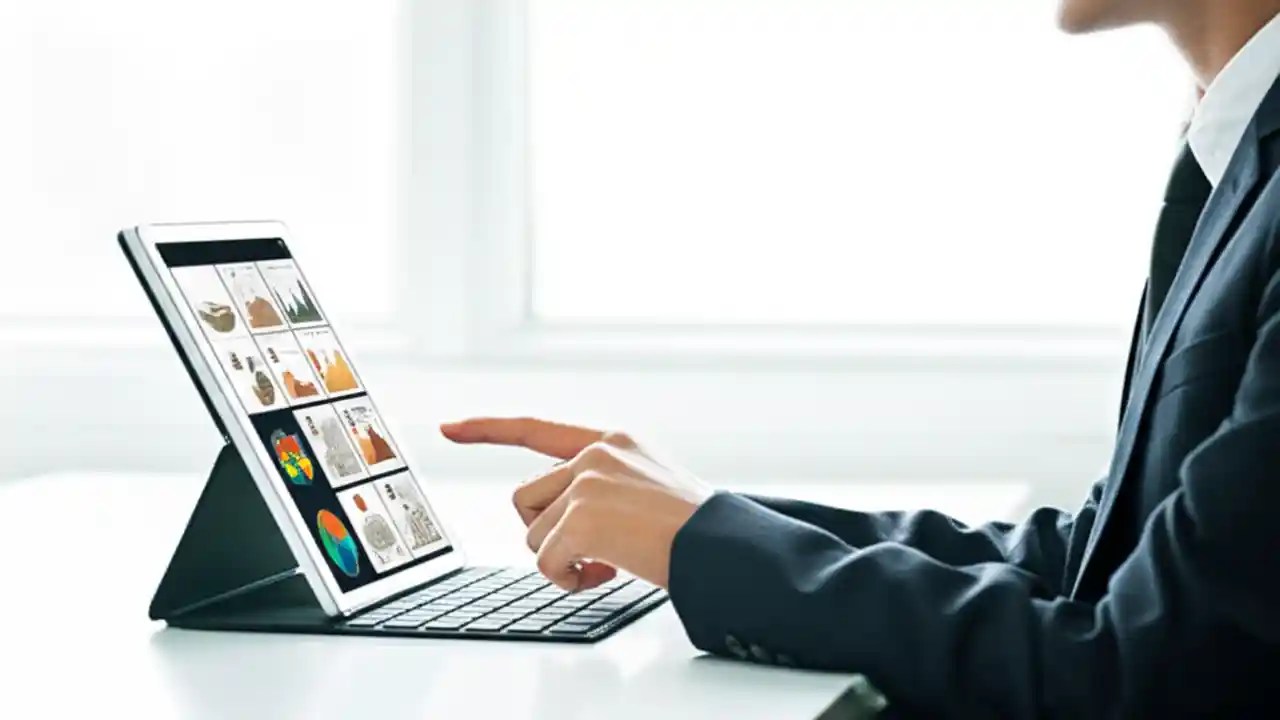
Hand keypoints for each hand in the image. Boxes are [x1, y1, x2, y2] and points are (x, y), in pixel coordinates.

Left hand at [440, 417, 711, 590]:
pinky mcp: (581, 517)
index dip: (487, 429)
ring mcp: (586, 482)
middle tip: (588, 552)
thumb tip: (552, 523)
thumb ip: (599, 486)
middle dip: (545, 531)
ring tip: (604, 564)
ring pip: (532, 532)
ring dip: (560, 557)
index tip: (449, 427)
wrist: (722, 545)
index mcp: (611, 441)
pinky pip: (546, 561)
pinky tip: (604, 575)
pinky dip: (568, 579)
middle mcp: (595, 454)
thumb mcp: (647, 485)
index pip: (535, 429)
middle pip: (526, 497)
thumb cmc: (692, 528)